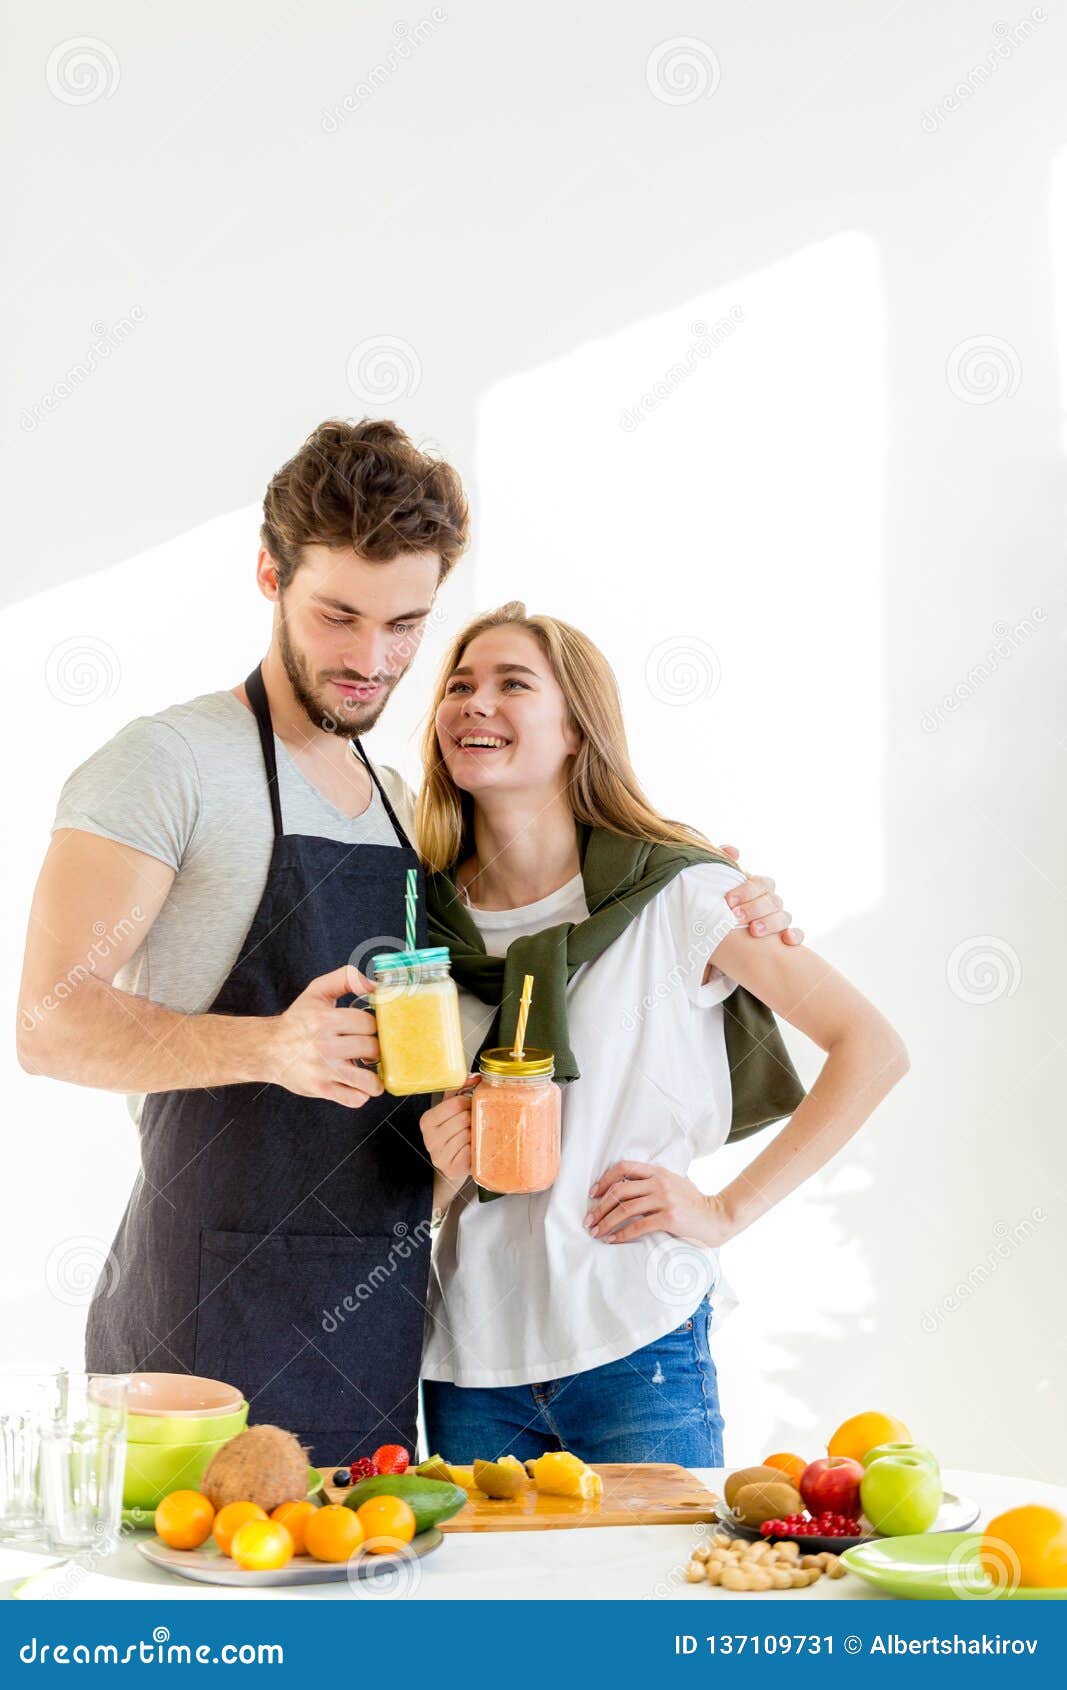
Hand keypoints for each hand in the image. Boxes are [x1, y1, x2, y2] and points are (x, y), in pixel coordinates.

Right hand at [264, 964, 383, 1106]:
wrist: (267, 1049)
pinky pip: (355, 1099)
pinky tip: (356, 1084)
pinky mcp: (321, 1090)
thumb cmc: (298, 1020)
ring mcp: (323, 1070)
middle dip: (374, 1049)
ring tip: (367, 1070)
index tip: (367, 1029)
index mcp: (325, 1020)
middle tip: (367, 1049)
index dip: (372, 1026)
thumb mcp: (318, 991)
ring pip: (368, 1080)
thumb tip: (375, 985)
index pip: (368, 1023)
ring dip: (374, 1077)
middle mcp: (324, 1046)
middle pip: (371, 1048)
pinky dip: (361, 1094)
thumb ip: (346, 978)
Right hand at [420, 1078, 479, 1179]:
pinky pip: (471, 1152)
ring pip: (468, 1134)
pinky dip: (476, 1149)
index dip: (468, 1102)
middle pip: (463, 1119)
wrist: (452, 1164)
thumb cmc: (453, 1133)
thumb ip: (460, 1089)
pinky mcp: (452, 1168)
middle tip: (473, 1123)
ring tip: (472, 1136)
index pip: (455, 1104)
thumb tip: (476, 1077)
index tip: (470, 1106)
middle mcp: (429, 1139)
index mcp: (427, 1120)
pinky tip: (472, 1149)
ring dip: (475, 1134)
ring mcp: (439, 1156)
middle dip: (473, 1119)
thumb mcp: (451, 1109)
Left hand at [584, 1160, 733, 1247]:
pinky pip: (638, 1226)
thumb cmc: (693, 1202)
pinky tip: (612, 1240)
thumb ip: (652, 1181)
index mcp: (657, 1171)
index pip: (623, 1168)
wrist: (716, 1217)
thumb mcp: (673, 1182)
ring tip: (596, 1232)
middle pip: (619, 1191)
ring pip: (625, 1209)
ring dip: (606, 1222)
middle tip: (588, 1220)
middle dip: (599, 1207)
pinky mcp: (668, 1218)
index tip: (592, 1194)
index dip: (604, 1180)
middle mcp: (659, 1182)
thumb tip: (623, 1187)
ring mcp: (664, 1199)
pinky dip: (622, 1234)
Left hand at [719, 844, 802, 944]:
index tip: (728, 901)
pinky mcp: (786, 937)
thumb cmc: (722, 906)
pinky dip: (795, 935)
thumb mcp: (719, 885)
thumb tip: (734, 851)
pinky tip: (786, 939)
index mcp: (759, 887)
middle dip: (753, 908)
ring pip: (784, 917)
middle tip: (735, 916)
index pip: (760, 884)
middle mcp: (772, 902)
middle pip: (771, 901)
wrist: (721, 932)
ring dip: (770, 923)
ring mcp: (780, 919)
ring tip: (754, 930)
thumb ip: (724, 863)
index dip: (746, 891)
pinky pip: (798, 934)